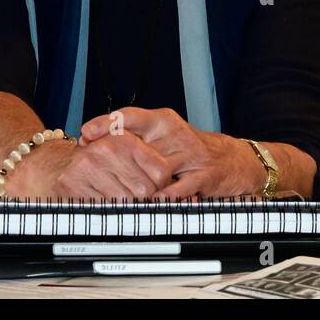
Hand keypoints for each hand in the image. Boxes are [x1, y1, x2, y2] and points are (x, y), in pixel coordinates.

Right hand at [5, 131, 175, 199]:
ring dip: (125, 208)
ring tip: (116, 198)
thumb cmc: (98, 163)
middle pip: (146, 190)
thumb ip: (152, 168)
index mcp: (124, 138)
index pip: (161, 172)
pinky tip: (101, 201)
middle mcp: (106, 149)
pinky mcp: (73, 184)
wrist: (57, 166)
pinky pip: (103, 209)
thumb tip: (187, 195)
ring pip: (125, 203)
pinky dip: (106, 212)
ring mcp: (88, 166)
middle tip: (133, 196)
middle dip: (144, 199)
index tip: (155, 190)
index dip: (161, 187)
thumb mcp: (126, 155)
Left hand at [78, 107, 264, 199]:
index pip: (130, 116)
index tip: (85, 134)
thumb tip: (92, 142)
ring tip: (114, 191)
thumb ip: (133, 139)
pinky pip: (177, 189)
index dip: (106, 124)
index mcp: (162, 121)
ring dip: (135, 183)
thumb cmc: (188, 150)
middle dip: (114, 159)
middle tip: (93, 168)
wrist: (233, 160)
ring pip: (155, 169)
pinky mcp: (203, 175)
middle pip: (138, 145)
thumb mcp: (162, 137)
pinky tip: (146, 204)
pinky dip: (160, 198)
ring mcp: (190, 154)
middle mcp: (175, 133)